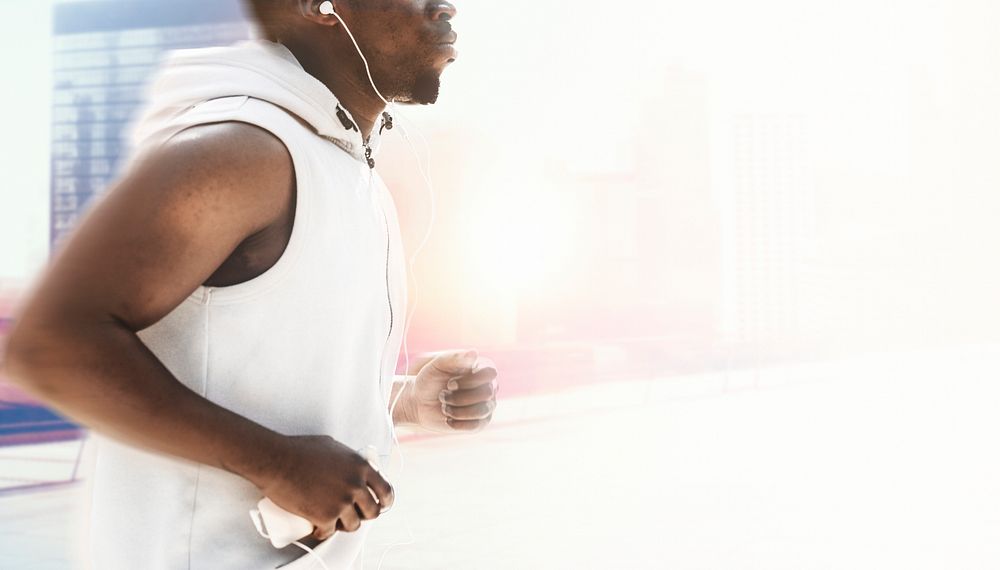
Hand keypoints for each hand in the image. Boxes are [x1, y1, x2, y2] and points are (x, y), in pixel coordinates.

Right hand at [252, 435, 393, 540]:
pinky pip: (329, 532)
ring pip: (353, 525)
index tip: (380, 505)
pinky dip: (323, 533)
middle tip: (353, 514)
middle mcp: (355, 485)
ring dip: (344, 526)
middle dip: (364, 515)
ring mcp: (341, 503)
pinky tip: (318, 530)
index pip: (385, 489)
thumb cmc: (299, 450)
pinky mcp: (324, 517)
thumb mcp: (332, 446)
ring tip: (334, 522)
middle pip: (372, 512)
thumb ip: (346, 457)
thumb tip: (350, 464)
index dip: (385, 500)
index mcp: (360, 467)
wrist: (277, 461)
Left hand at [409, 349, 498, 432]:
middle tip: (443, 395)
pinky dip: (458, 423)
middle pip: (486, 393)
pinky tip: (447, 418)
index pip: (490, 373)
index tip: (449, 383)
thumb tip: (474, 353)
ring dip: (457, 410)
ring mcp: (486, 405)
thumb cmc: (429, 380)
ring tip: (444, 407)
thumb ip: (454, 357)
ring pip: (482, 411)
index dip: (469, 381)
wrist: (419, 403)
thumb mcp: (437, 365)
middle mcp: (489, 386)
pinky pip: (476, 425)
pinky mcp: (480, 422)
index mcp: (482, 368)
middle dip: (459, 397)